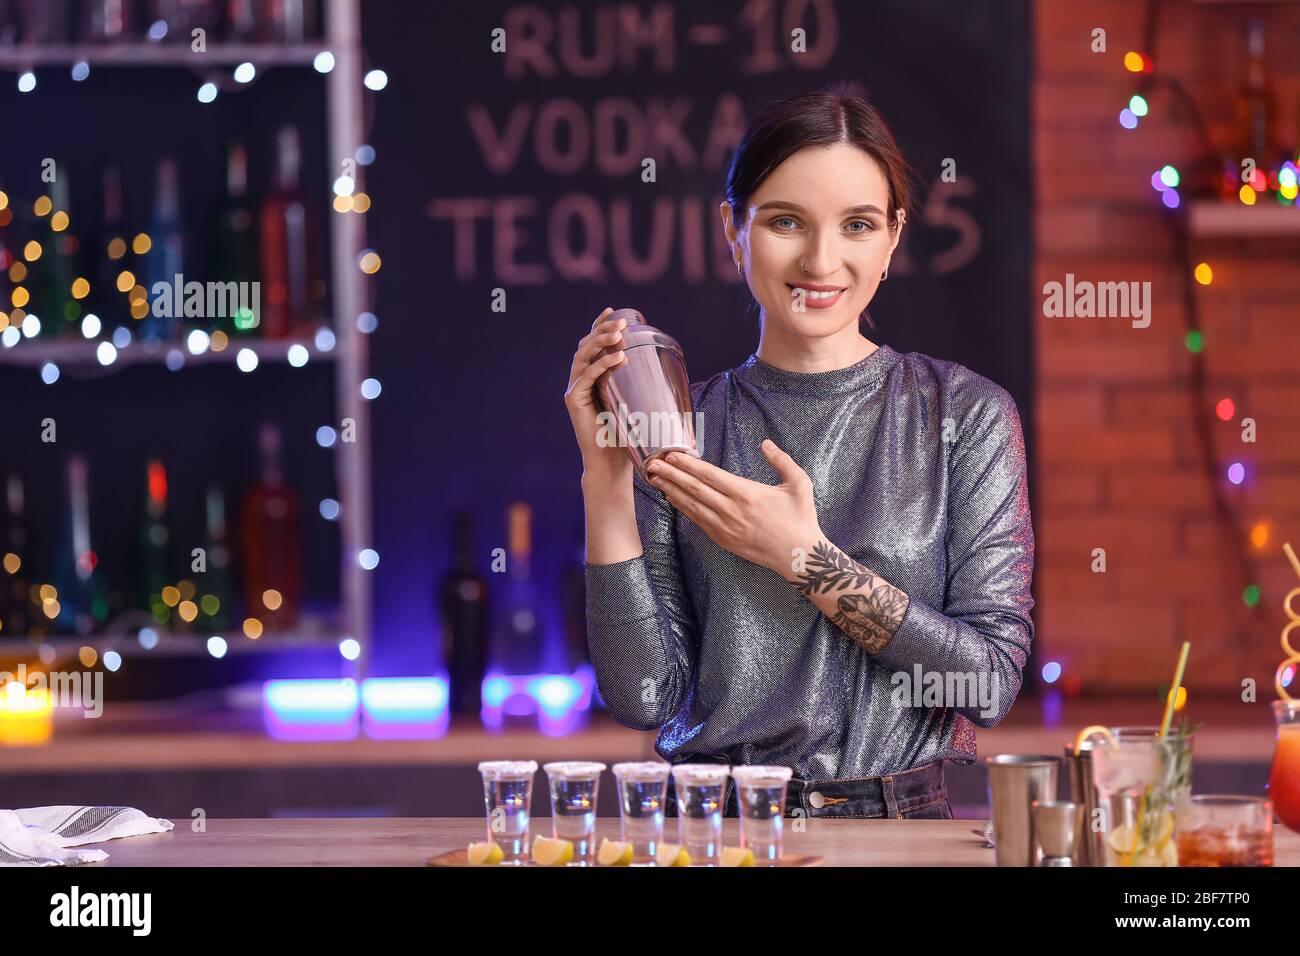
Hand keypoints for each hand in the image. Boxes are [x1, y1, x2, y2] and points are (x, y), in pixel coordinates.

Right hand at [564, 307, 632, 479]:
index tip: (614, 311)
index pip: (593, 345)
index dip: (600, 326)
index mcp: (592, 378)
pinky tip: (617, 358)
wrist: (611, 464)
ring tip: (620, 335)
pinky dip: (601, 365)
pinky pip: (586, 377)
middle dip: (603, 330)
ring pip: (583, 356)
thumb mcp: (634, 403)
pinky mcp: (574, 401)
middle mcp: (580, 381)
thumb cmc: (626, 436)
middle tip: (622, 321)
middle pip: (586, 346)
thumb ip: (637, 383)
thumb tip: (662, 364)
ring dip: (600, 342)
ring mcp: (576, 390)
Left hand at [645, 439, 821, 574]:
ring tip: (654, 478)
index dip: (688, 465)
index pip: (709, 475)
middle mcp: (731, 511)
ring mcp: (725, 527)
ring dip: (671, 490)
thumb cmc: (800, 518)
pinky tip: (672, 498)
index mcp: (747, 494)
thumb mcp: (799, 484)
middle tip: (651, 464)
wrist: (798, 556)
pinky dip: (683, 508)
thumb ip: (781, 460)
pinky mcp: (723, 540)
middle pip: (694, 489)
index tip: (671, 455)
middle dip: (671, 475)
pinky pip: (697, 520)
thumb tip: (766, 443)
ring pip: (692, 506)